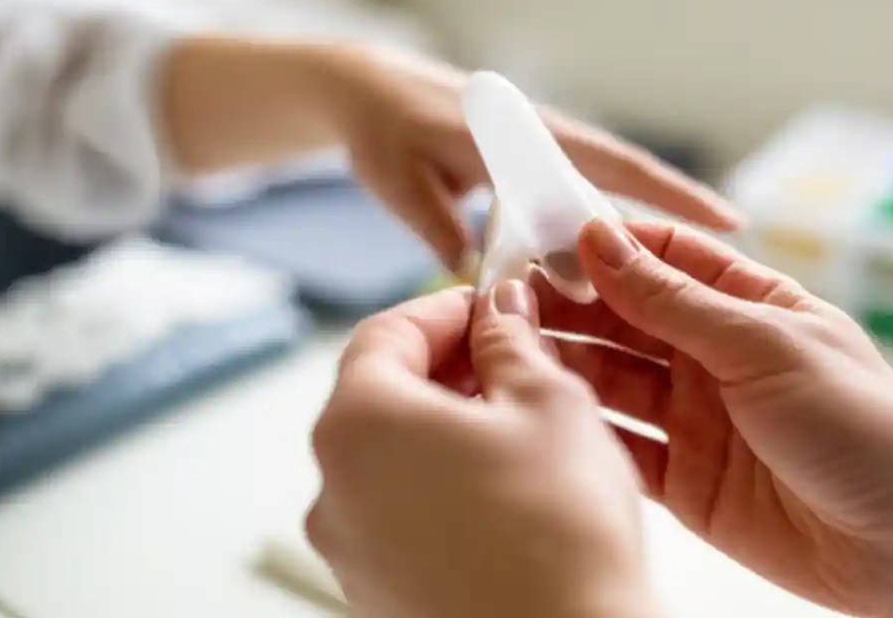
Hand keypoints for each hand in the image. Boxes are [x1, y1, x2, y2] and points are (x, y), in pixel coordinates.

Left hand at [162, 37, 739, 270]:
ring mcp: (538, 167)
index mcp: (529, 141)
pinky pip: (562, 221)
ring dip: (612, 255)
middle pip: (619, 200)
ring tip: (650, 305)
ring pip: (590, 217)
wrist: (369, 93)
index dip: (674, 197)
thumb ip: (440, 228)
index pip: (618, 170)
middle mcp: (545, 152)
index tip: (728, 222)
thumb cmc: (386, 132)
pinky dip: (574, 253)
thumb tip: (480, 281)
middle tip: (700, 289)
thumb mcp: (404, 182)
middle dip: (658, 240)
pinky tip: (588, 293)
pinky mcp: (524, 183)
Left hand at [306, 284, 661, 617]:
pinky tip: (513, 497)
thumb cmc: (558, 530)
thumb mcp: (549, 402)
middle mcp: (334, 489)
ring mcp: (351, 552)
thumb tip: (501, 314)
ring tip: (526, 432)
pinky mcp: (381, 597)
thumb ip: (512, 343)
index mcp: (359, 424)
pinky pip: (407, 520)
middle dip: (450, 370)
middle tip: (517, 360)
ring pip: (395, 463)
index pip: (384, 334)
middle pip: (382, 399)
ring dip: (450, 432)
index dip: (445, 309)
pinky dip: (448, 492)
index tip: (492, 304)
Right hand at [533, 220, 892, 615]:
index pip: (662, 258)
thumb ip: (674, 301)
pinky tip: (541, 412)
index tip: (544, 234)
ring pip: (613, 379)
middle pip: (625, 316)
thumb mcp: (766, 347)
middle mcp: (716, 358)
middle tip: (507, 294)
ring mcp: (699, 420)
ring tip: (508, 348)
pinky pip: (621, 447)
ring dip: (565, 362)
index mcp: (748, 307)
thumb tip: (600, 239)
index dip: (605, 244)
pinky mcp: (688, 482)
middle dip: (570, 302)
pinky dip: (582, 430)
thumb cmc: (866, 426)